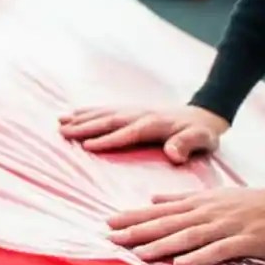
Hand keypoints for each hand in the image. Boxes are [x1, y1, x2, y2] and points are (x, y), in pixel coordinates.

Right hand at [58, 105, 229, 163]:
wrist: (204, 114)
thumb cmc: (202, 133)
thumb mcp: (202, 140)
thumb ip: (187, 145)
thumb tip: (173, 154)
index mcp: (155, 125)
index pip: (127, 132)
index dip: (108, 139)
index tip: (87, 145)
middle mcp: (140, 114)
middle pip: (109, 120)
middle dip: (86, 126)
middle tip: (63, 132)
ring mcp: (134, 110)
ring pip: (104, 113)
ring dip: (82, 118)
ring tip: (60, 123)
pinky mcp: (130, 110)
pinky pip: (105, 110)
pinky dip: (88, 112)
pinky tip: (72, 115)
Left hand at [106, 186, 264, 264]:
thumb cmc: (254, 202)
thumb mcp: (214, 195)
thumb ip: (183, 198)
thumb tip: (153, 198)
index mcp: (200, 203)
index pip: (160, 210)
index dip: (134, 216)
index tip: (110, 222)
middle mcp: (208, 213)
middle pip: (168, 223)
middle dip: (139, 231)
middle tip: (112, 238)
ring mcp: (226, 227)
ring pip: (189, 236)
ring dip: (163, 245)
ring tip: (139, 253)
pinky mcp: (246, 241)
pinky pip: (219, 250)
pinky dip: (200, 258)